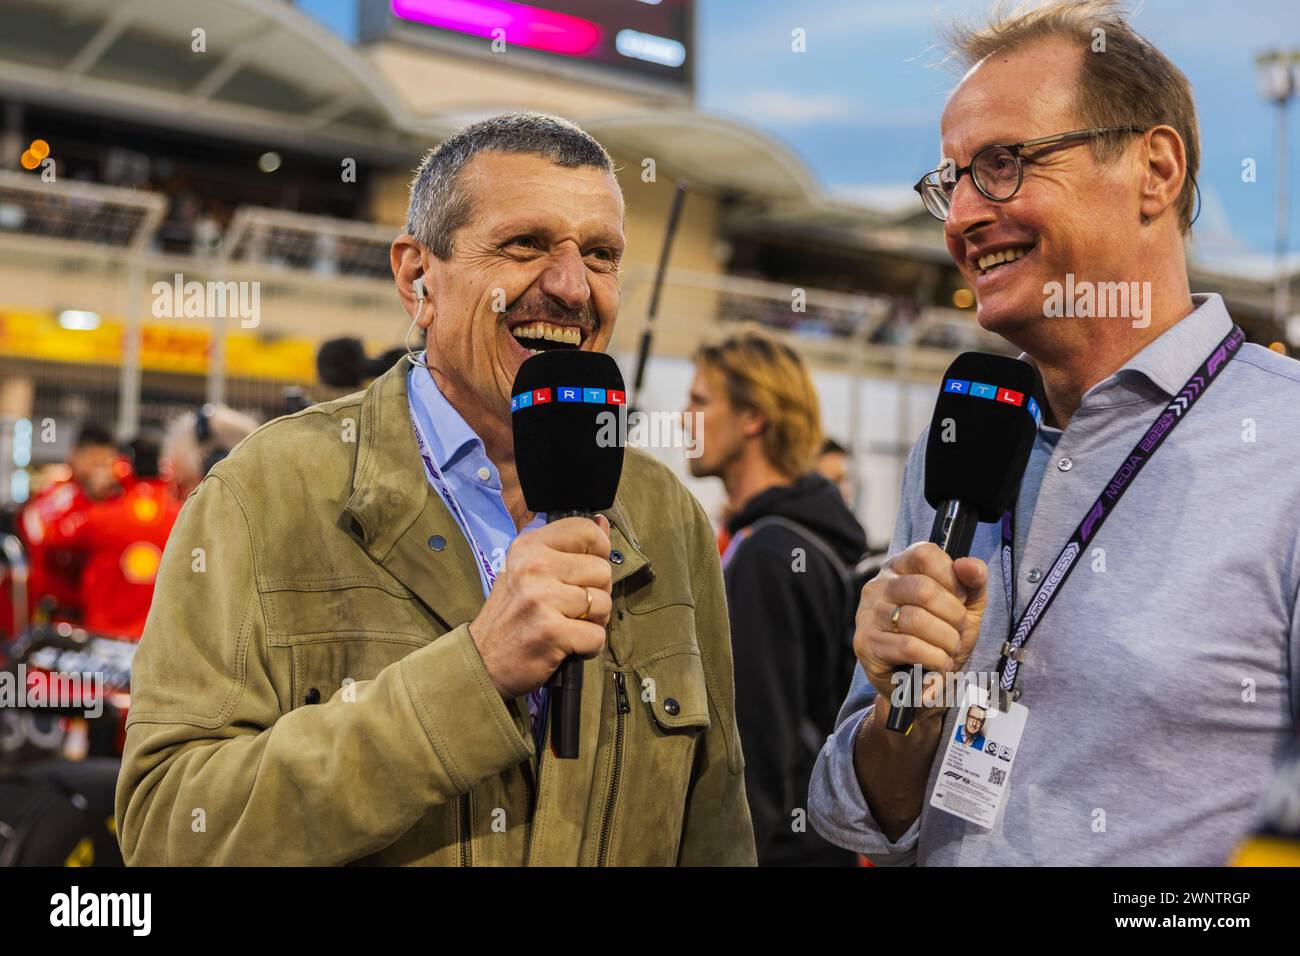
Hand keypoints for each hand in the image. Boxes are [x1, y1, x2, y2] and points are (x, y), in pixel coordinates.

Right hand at [469, 514, 612, 698]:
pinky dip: (589, 646)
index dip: (598, 551)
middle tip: (570, 607)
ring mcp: (542, 598)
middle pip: (602, 570)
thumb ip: (567, 547)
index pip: (586, 530)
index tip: (586, 571)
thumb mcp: (529, 570)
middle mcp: (534, 567)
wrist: (482, 659)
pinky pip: (597, 635)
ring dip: (593, 621)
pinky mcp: (551, 631)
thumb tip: (602, 522)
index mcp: (529, 546)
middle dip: (596, 593)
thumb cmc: (511, 614)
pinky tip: (567, 645)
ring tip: (568, 626)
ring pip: (603, 603)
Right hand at [853, 541, 987, 715]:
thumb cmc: (940, 636)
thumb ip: (973, 581)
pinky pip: (908, 647)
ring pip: (916, 619)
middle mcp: (878, 586)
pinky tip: (939, 663)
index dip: (951, 578)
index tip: (961, 599)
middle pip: (923, 589)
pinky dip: (934, 658)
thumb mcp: (965, 606)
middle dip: (954, 616)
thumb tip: (970, 565)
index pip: (924, 554)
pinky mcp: (866, 644)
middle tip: (958, 632)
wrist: (922, 682)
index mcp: (900, 568)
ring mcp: (868, 615)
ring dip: (946, 640)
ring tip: (950, 650)